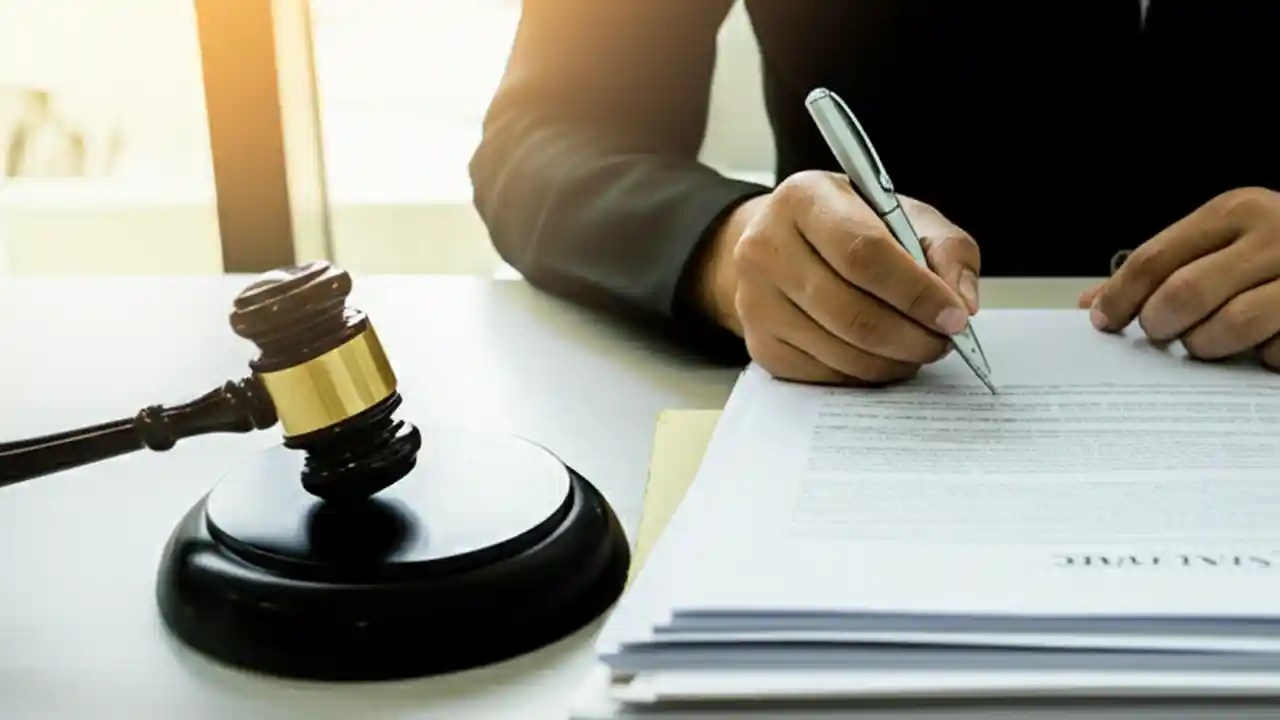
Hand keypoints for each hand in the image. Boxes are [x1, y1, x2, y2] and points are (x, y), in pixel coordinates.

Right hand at [693, 170, 979, 384]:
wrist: (778, 244)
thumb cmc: (846, 225)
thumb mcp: (900, 213)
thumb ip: (945, 247)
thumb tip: (961, 302)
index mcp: (804, 199)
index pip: (863, 253)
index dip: (916, 291)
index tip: (953, 315)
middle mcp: (765, 247)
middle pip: (851, 312)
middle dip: (912, 336)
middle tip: (944, 340)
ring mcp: (755, 300)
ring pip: (840, 351)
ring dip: (894, 360)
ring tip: (919, 347)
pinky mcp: (758, 343)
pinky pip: (824, 374)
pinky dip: (865, 374)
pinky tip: (883, 356)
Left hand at [1082, 187, 1279, 369]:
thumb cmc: (1276, 254)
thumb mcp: (1223, 243)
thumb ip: (1165, 268)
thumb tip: (1093, 304)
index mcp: (1238, 210)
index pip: (1155, 258)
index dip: (1119, 296)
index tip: (1103, 321)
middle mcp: (1276, 234)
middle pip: (1185, 294)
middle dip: (1160, 324)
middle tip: (1159, 334)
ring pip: (1230, 326)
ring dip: (1205, 346)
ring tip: (1204, 343)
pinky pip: (1276, 351)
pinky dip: (1260, 357)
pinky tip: (1261, 345)